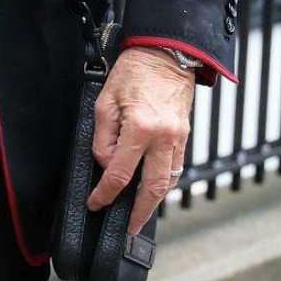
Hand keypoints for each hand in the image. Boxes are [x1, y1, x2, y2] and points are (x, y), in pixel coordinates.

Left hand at [84, 49, 193, 235]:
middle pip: (152, 188)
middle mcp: (163, 138)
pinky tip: (154, 189)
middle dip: (139, 213)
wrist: (166, 52)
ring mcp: (178, 138)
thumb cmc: (133, 72)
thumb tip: (106, 164)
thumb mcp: (104, 103)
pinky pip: (175, 167)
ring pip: (168, 181)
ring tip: (140, 214)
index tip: (95, 203)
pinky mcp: (184, 135)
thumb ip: (103, 139)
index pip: (119, 174)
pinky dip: (165, 182)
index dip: (104, 194)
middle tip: (128, 228)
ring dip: (155, 200)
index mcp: (141, 129)